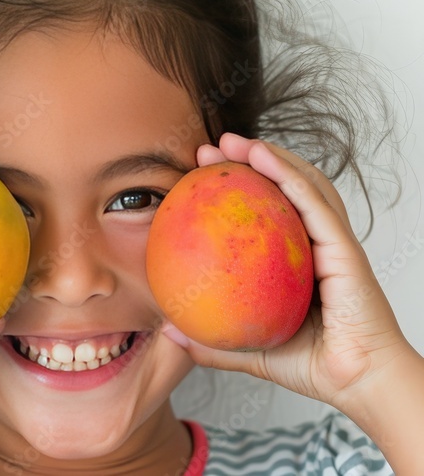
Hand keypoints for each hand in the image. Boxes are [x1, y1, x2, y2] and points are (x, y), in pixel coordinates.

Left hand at [162, 132, 413, 409]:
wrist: (358, 383)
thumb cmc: (313, 366)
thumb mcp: (250, 351)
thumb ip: (211, 343)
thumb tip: (166, 330)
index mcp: (297, 264)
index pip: (266, 214)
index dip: (235, 191)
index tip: (197, 177)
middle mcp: (316, 245)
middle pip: (282, 190)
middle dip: (247, 162)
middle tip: (208, 151)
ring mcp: (332, 243)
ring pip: (302, 184)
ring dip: (267, 156)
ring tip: (233, 141)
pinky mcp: (345, 246)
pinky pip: (314, 202)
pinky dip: (288, 174)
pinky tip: (262, 157)